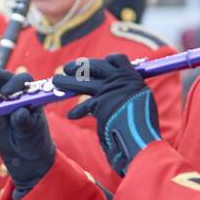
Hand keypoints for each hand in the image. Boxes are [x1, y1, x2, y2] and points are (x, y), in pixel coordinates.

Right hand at [0, 68, 54, 199]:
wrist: (25, 157)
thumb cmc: (33, 142)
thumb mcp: (31, 133)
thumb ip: (24, 122)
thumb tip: (19, 112)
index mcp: (29, 96)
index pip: (22, 81)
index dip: (14, 82)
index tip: (5, 93)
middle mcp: (14, 96)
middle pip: (2, 82)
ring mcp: (1, 104)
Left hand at [52, 54, 159, 176]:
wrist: (142, 139)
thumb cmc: (142, 124)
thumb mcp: (138, 101)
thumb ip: (124, 91)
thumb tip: (107, 86)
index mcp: (133, 77)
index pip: (117, 59)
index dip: (103, 61)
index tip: (92, 65)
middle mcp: (121, 81)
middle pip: (94, 67)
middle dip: (78, 66)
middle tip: (65, 68)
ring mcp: (109, 91)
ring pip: (83, 82)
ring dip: (67, 82)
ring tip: (57, 81)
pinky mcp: (100, 104)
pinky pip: (84, 105)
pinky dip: (77, 111)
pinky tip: (72, 115)